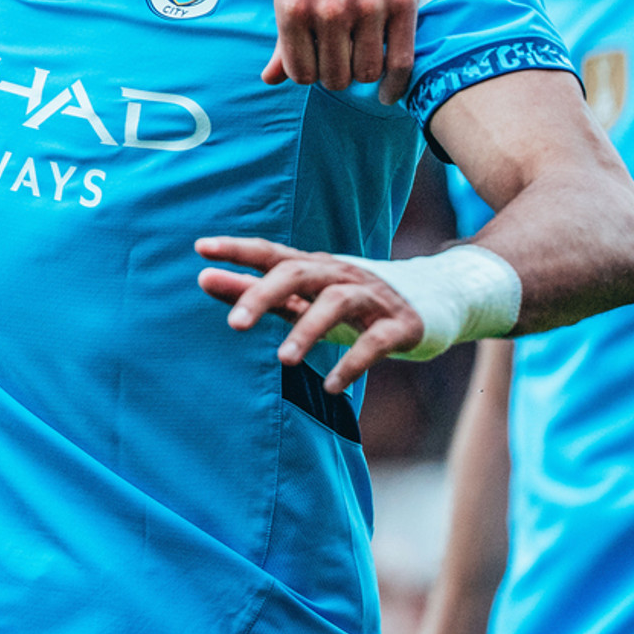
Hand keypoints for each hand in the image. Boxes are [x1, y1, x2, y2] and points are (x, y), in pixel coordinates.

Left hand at [196, 235, 422, 392]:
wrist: (433, 301)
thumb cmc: (349, 300)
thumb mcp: (301, 295)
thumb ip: (252, 289)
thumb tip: (202, 277)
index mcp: (312, 266)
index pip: (269, 252)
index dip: (237, 248)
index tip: (201, 247)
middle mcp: (339, 274)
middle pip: (298, 272)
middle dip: (263, 294)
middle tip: (234, 324)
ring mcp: (371, 298)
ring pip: (337, 303)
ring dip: (308, 329)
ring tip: (284, 359)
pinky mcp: (399, 325)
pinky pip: (376, 341)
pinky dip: (353, 363)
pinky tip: (332, 386)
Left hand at [270, 0, 420, 102]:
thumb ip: (282, 36)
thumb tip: (270, 80)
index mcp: (293, 7)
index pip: (300, 73)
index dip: (309, 75)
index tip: (316, 65)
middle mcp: (329, 10)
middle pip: (335, 77)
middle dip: (336, 76)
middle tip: (341, 61)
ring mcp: (369, 7)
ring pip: (367, 72)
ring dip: (363, 75)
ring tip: (361, 62)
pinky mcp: (404, 2)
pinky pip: (402, 61)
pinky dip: (395, 85)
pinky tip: (388, 91)